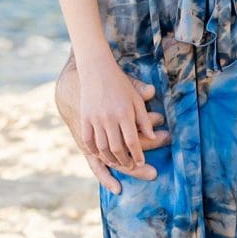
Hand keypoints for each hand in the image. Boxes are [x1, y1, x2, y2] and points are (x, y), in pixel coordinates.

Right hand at [55, 56, 168, 194]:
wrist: (96, 70)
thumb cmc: (120, 85)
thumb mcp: (136, 99)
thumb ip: (144, 119)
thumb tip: (152, 138)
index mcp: (124, 113)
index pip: (133, 141)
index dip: (138, 154)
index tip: (142, 162)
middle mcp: (109, 117)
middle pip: (117, 148)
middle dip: (125, 161)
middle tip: (131, 167)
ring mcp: (95, 118)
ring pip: (102, 147)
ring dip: (110, 159)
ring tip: (118, 163)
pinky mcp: (85, 118)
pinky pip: (88, 140)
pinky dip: (94, 151)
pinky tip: (100, 156)